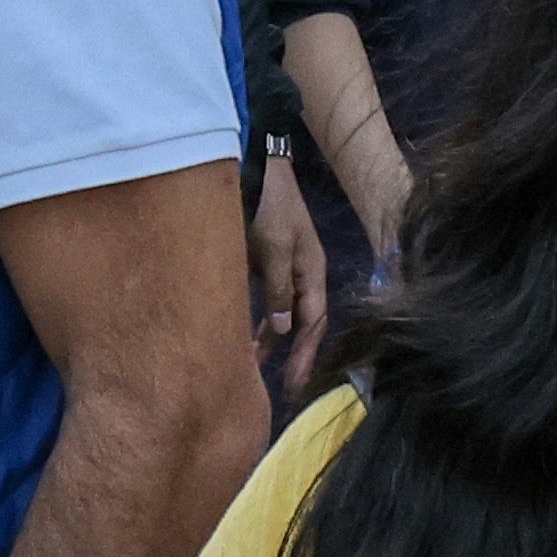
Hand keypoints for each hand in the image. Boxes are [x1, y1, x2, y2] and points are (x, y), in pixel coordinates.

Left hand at [248, 149, 329, 372]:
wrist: (259, 168)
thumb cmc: (269, 206)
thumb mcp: (274, 247)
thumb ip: (278, 288)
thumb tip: (282, 329)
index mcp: (313, 272)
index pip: (314, 322)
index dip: (306, 354)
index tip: (295, 383)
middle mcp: (303, 274)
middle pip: (302, 323)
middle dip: (294, 356)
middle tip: (284, 389)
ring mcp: (285, 268)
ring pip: (282, 314)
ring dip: (270, 340)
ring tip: (253, 367)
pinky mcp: (266, 262)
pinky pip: (267, 299)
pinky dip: (257, 319)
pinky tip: (242, 335)